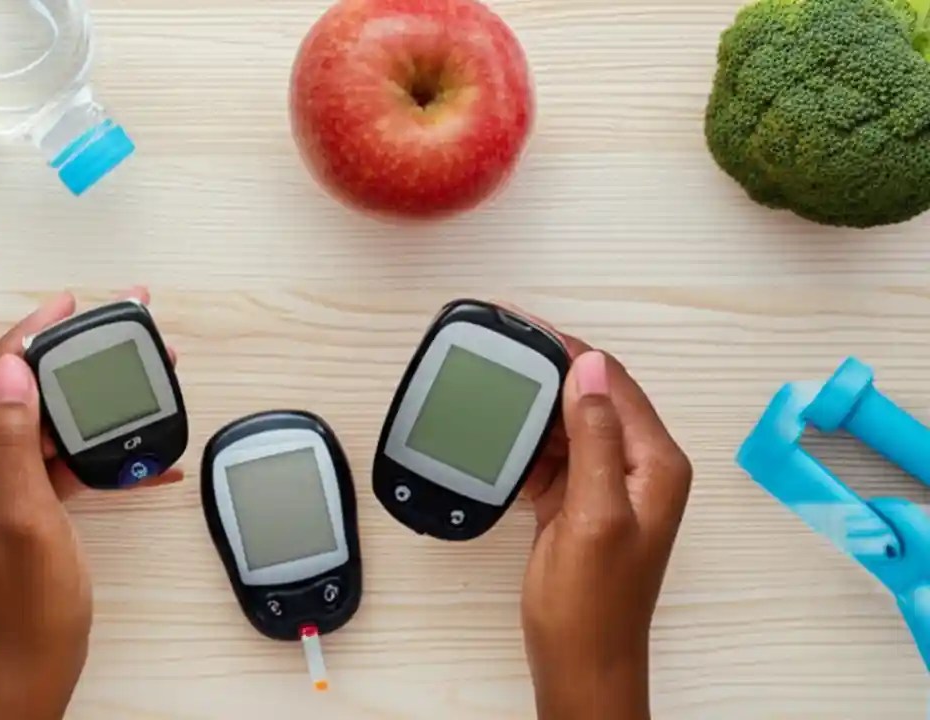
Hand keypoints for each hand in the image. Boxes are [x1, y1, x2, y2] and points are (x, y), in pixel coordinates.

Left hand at [0, 289, 182, 719]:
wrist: (27, 675)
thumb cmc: (26, 613)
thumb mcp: (26, 518)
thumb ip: (14, 441)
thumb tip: (7, 367)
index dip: (26, 334)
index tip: (68, 303)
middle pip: (15, 393)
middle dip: (65, 360)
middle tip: (111, 334)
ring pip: (41, 426)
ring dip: (86, 404)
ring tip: (136, 381)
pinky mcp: (19, 510)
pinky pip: (56, 464)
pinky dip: (94, 454)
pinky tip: (142, 457)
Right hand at [520, 347, 691, 719]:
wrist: (581, 662)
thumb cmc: (593, 606)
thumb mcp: (594, 514)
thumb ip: (594, 439)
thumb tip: (590, 371)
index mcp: (655, 464)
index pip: (614, 383)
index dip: (571, 350)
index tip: (527, 325)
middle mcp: (636, 468)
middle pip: (590, 396)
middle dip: (547, 368)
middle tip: (501, 343)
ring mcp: (606, 485)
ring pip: (567, 423)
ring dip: (533, 405)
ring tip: (493, 382)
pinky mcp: (577, 502)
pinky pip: (551, 455)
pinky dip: (525, 444)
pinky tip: (499, 436)